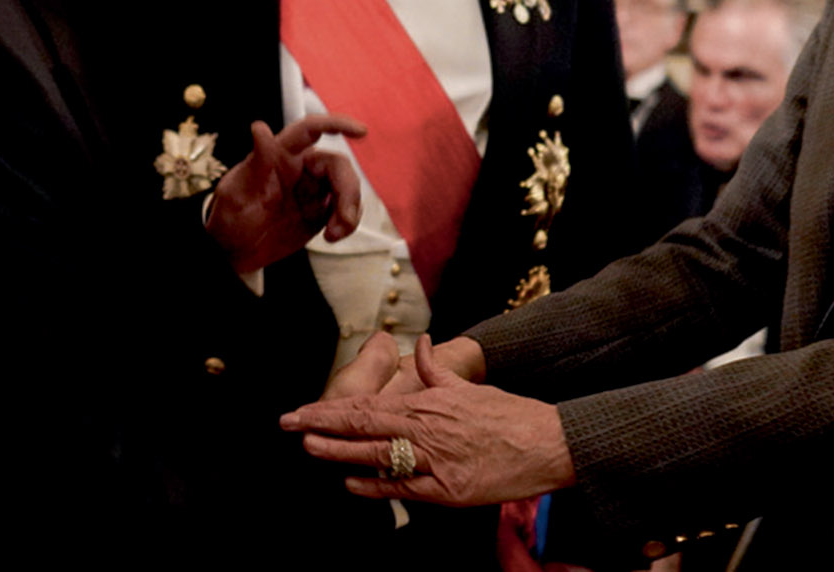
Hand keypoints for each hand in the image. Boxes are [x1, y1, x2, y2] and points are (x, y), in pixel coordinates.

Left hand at [206, 115, 363, 272]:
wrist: (234, 252)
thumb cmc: (229, 217)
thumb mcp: (236, 192)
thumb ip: (255, 162)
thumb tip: (259, 127)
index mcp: (280, 154)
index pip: (310, 129)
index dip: (336, 124)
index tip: (360, 132)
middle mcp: (301, 167)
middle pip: (337, 165)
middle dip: (347, 189)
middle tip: (343, 219)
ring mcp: (313, 189)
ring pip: (347, 186)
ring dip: (349, 209)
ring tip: (334, 233)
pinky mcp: (321, 210)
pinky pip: (346, 208)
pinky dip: (348, 221)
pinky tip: (333, 235)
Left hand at [283, 335, 565, 506]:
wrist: (544, 442)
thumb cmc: (508, 413)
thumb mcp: (468, 386)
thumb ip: (437, 368)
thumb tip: (421, 343)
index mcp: (427, 403)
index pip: (367, 405)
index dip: (331, 409)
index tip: (301, 410)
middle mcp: (425, 430)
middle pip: (364, 428)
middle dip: (323, 428)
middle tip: (289, 425)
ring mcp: (435, 461)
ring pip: (378, 457)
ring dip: (340, 454)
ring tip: (309, 450)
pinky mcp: (448, 490)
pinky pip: (404, 488)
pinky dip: (376, 486)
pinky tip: (351, 484)